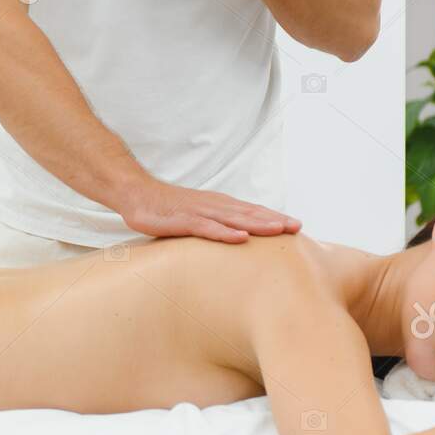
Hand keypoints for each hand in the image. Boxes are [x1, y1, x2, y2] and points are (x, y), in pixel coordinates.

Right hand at [118, 178, 301, 243]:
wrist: (137, 194)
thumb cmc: (167, 209)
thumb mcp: (196, 216)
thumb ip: (214, 226)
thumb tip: (233, 240)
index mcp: (219, 206)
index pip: (251, 211)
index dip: (274, 217)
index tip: (296, 226)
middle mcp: (214, 206)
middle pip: (249, 213)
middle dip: (274, 220)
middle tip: (297, 228)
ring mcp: (199, 212)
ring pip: (233, 219)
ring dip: (257, 224)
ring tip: (278, 230)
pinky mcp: (183, 220)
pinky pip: (207, 228)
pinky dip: (225, 233)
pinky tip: (240, 238)